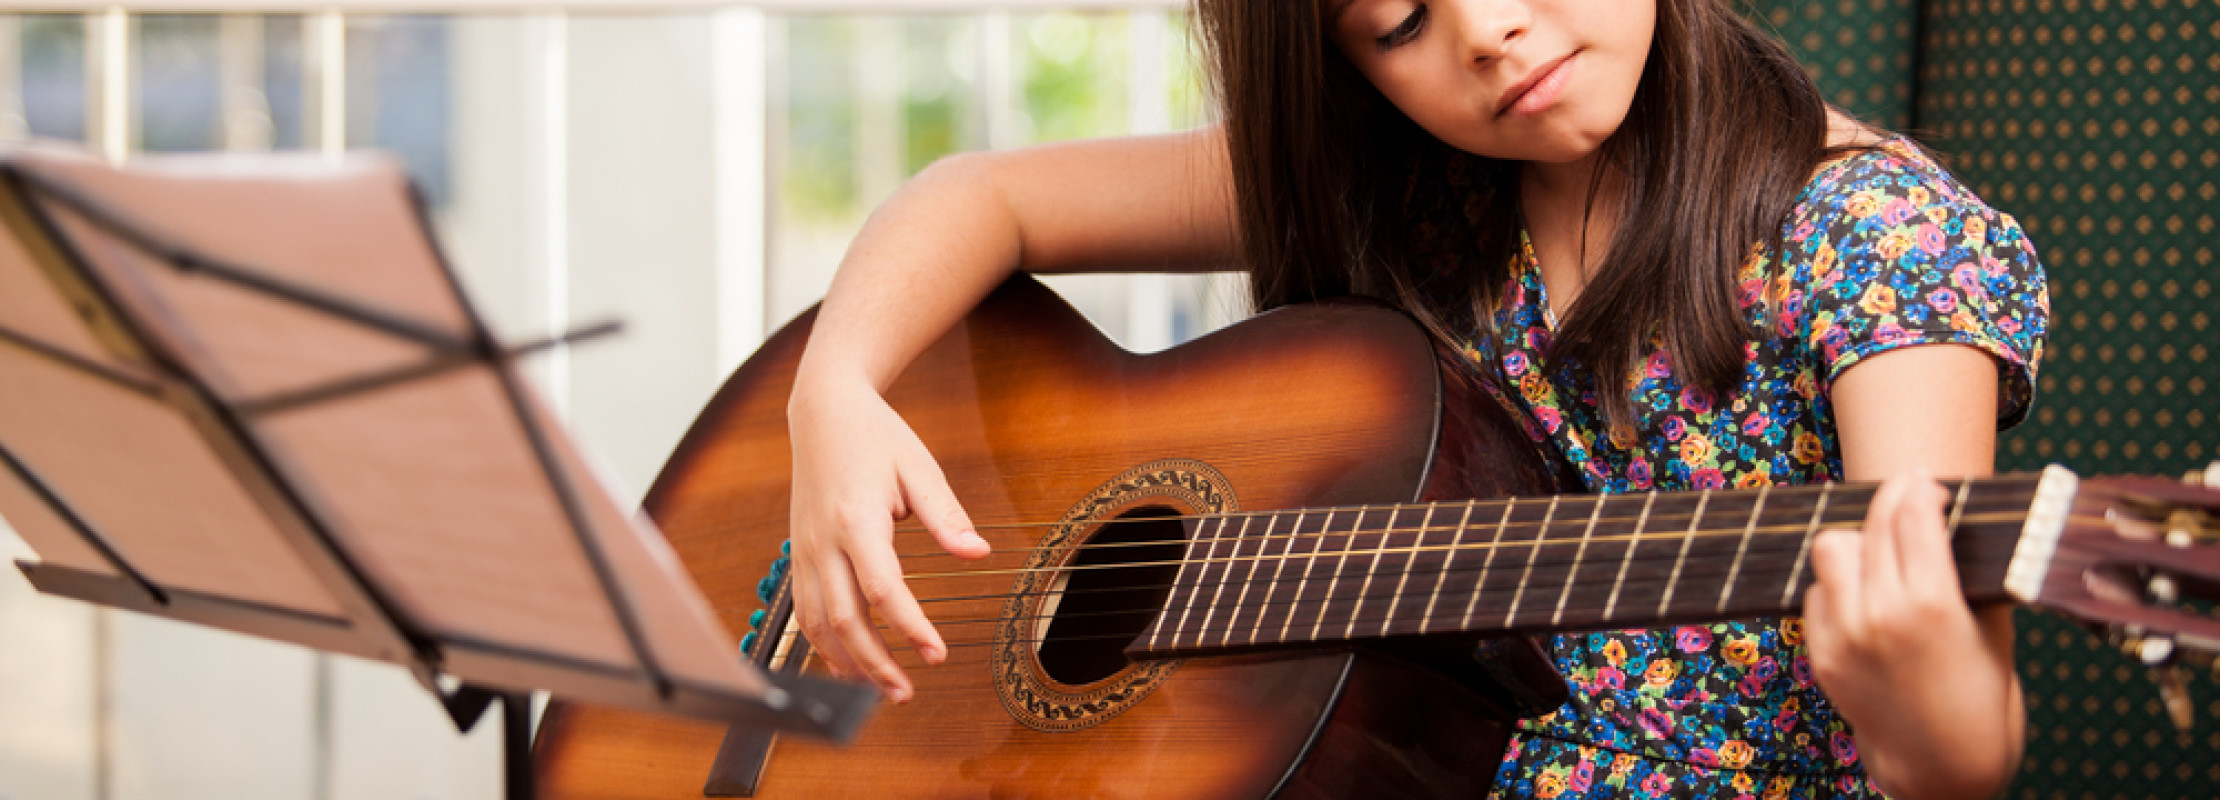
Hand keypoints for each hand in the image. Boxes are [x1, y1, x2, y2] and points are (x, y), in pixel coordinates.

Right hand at [786, 375, 989, 701]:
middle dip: (875, 663)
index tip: (937, 654)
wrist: (823, 412)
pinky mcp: (798, 554)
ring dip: (846, 662)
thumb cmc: (875, 436)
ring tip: (880, 690)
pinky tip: (847, 663)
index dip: (909, 627)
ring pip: (817, 623)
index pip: (883, 589)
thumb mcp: (920, 467)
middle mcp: (823, 541)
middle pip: (845, 619)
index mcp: (856, 519)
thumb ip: (946, 516)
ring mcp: (803, 550)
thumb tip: (977, 553)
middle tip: (906, 693)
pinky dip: (823, 644)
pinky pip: (805, 611)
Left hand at [1803, 469, 2021, 798]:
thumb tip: (1950, 517)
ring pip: (1831, 549)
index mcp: (1932, 605)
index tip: (1926, 482)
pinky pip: (1816, 593)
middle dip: (1891, 502)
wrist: (1945, 766)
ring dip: (1858, 543)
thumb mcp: (1994, 628)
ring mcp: (1843, 636)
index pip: (1912, 515)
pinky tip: (1866, 597)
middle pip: (1870, 524)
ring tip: (1882, 553)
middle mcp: (1879, 616)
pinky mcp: (1821, 654)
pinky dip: (1838, 586)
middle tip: (1907, 498)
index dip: (1919, 488)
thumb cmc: (1984, 696)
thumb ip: (1970, 572)